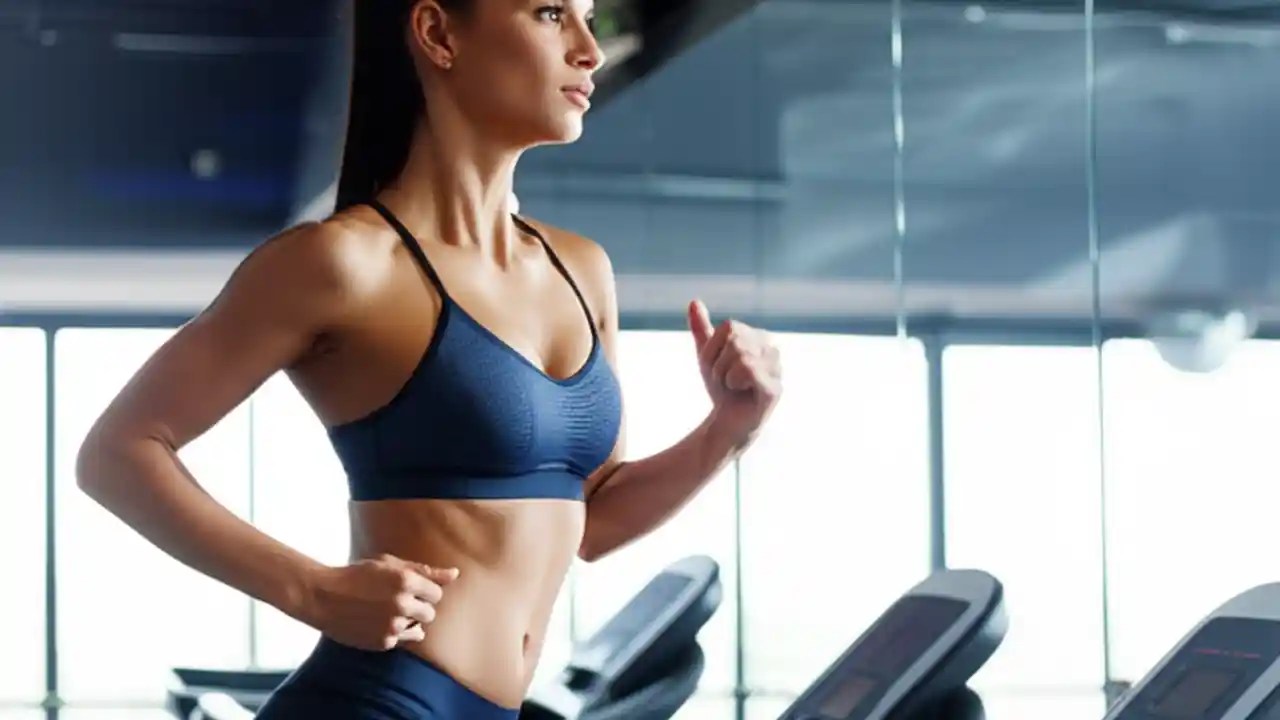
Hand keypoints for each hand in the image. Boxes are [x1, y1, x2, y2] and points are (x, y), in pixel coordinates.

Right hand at [304, 554, 458, 650]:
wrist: (323, 597)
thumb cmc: (358, 575)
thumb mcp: (390, 564)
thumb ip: (425, 571)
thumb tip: (456, 574)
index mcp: (406, 580)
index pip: (437, 593)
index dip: (425, 591)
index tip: (410, 589)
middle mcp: (403, 604)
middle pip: (431, 613)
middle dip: (419, 607)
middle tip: (397, 601)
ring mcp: (393, 625)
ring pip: (420, 629)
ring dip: (409, 621)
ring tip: (387, 612)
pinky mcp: (384, 642)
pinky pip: (403, 639)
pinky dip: (395, 633)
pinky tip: (379, 622)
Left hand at [687, 300, 782, 448]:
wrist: (726, 422)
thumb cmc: (722, 389)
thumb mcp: (707, 355)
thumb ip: (702, 329)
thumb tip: (694, 301)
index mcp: (758, 336)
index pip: (729, 327)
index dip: (713, 349)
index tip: (717, 367)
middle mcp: (772, 348)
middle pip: (734, 339)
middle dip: (718, 363)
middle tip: (724, 380)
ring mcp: (777, 368)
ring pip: (740, 354)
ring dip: (724, 375)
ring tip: (733, 387)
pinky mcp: (775, 388)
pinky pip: (748, 368)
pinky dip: (734, 381)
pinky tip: (741, 392)